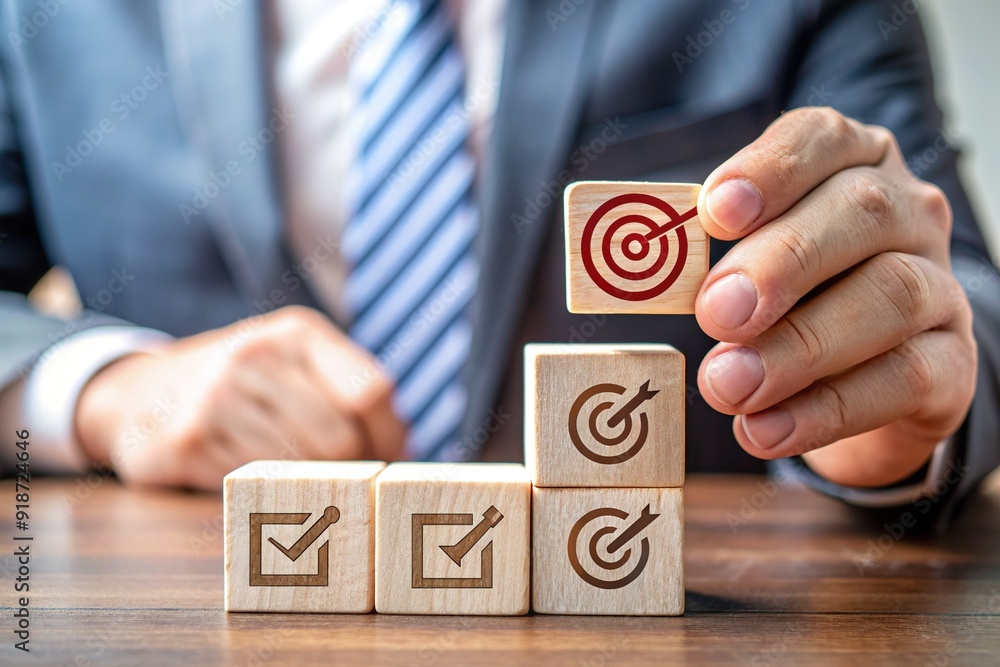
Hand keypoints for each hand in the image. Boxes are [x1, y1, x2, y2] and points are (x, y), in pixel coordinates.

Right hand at [75, 306, 405, 489]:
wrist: (142, 393)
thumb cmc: (243, 383)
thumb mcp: (293, 360)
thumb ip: (348, 390)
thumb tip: (407, 450)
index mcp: (297, 333)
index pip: (372, 391)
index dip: (392, 436)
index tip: (393, 460)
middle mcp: (257, 355)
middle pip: (341, 438)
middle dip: (352, 469)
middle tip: (345, 480)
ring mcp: (217, 396)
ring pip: (302, 467)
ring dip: (307, 482)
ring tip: (293, 474)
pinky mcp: (187, 440)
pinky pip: (256, 484)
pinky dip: (262, 490)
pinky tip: (250, 473)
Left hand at [695, 107, 976, 487]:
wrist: (871, 381)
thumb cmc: (795, 302)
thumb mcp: (751, 267)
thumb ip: (710, 262)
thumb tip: (648, 278)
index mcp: (853, 165)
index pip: (821, 139)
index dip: (768, 171)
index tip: (714, 212)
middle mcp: (908, 214)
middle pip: (859, 213)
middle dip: (780, 264)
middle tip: (714, 315)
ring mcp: (940, 285)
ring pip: (889, 296)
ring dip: (797, 345)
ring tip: (728, 386)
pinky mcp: (953, 361)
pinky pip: (905, 377)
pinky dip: (826, 409)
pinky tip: (766, 428)